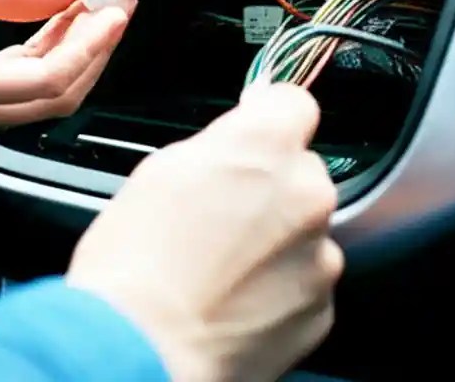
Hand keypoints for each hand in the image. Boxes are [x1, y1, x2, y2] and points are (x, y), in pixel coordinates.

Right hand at [67, 84, 342, 381]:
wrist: (143, 351)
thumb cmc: (134, 266)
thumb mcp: (159, 173)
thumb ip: (217, 146)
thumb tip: (235, 143)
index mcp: (265, 146)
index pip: (293, 104)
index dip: (267, 119)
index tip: (253, 133)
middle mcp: (306, 194)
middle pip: (302, 173)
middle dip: (269, 190)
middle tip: (218, 219)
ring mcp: (319, 255)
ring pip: (304, 234)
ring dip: (274, 244)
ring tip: (217, 270)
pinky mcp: (319, 309)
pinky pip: (304, 285)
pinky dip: (278, 292)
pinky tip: (231, 303)